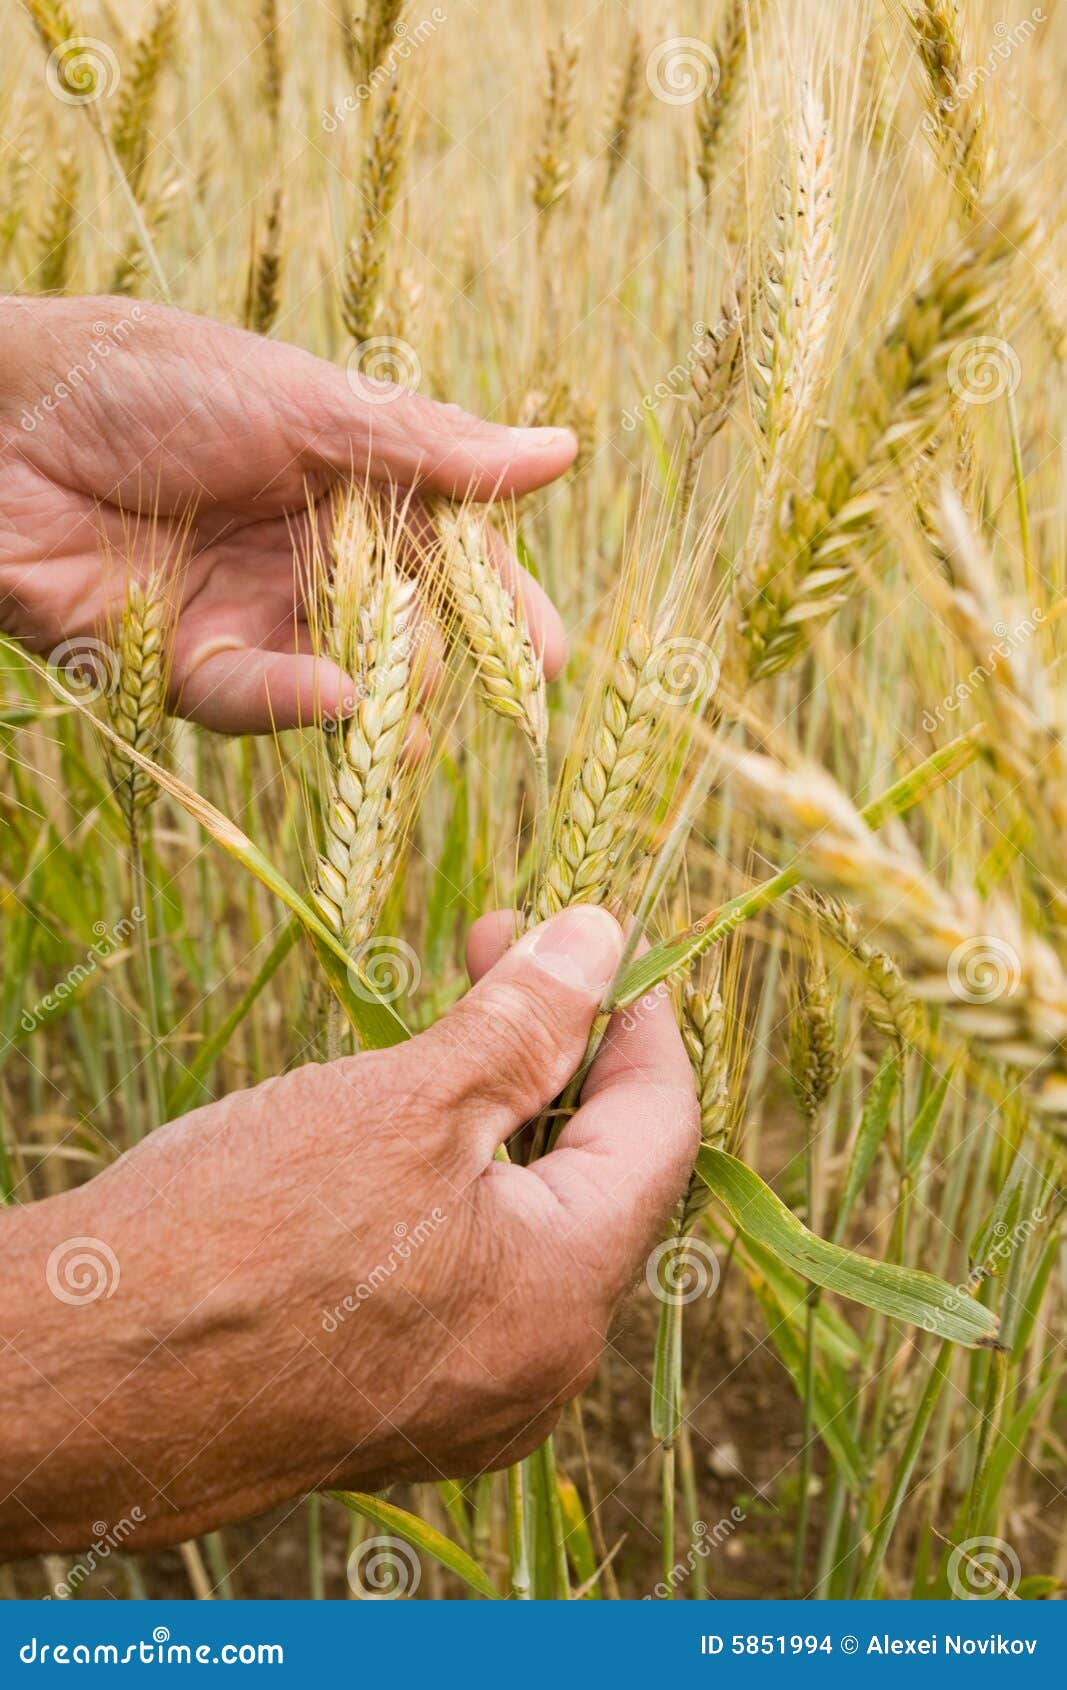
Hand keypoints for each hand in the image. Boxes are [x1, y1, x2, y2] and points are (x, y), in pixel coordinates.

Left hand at [0, 295, 573, 731]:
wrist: (1, 423)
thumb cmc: (151, 382)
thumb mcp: (306, 405)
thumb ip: (429, 449)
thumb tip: (560, 454)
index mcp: (344, 484)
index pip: (444, 553)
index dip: (497, 606)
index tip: (547, 659)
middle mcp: (302, 556)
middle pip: (400, 628)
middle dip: (446, 667)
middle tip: (486, 696)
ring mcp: (245, 612)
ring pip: (336, 680)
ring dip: (383, 709)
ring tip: (414, 735)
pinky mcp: (180, 664)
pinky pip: (252, 698)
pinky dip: (296, 703)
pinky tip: (338, 700)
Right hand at [0, 906, 697, 1554]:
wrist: (74, 1381)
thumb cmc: (237, 1237)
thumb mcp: (402, 1102)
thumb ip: (523, 1022)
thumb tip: (602, 940)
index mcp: (565, 1295)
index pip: (661, 1132)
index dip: (638, 1022)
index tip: (597, 943)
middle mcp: (537, 1366)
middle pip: (598, 1179)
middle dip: (558, 1056)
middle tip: (495, 952)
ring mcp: (466, 1398)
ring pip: (528, 1226)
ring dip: (503, 1118)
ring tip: (440, 1029)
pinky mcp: (395, 1401)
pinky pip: (468, 1276)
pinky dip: (458, 1191)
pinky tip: (398, 1133)